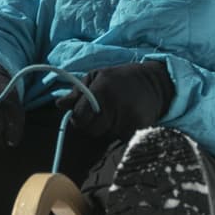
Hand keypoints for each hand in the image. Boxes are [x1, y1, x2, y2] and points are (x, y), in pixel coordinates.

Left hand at [57, 61, 174, 143]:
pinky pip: (120, 138)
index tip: (84, 114)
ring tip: (116, 113)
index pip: (79, 116)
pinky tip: (126, 119)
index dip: (79, 118)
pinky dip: (120, 132)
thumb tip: (60, 105)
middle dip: (93, 124)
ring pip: (105, 135)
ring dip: (107, 128)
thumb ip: (77, 91)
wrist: (154, 83)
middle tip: (103, 112)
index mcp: (101, 90)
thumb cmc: (120, 78)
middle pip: (91, 130)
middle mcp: (113, 105)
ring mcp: (127, 118)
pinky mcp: (138, 128)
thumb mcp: (97, 77)